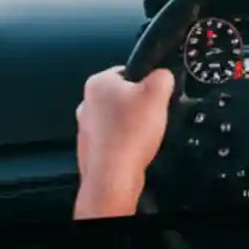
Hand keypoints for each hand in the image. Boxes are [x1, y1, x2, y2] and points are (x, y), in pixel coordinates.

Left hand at [74, 66, 175, 219]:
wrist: (113, 176)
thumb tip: (162, 76)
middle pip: (123, 97)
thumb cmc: (130, 133)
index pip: (126, 71)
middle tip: (152, 117)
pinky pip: (114, 141)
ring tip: (143, 137)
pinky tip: (133, 151)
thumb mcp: (157, 93)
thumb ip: (162, 76)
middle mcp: (87, 102)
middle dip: (139, 106)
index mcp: (98, 82)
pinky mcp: (91, 149)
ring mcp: (86, 127)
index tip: (155, 96)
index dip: (146, 83)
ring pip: (118, 120)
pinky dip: (125, 144)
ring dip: (132, 127)